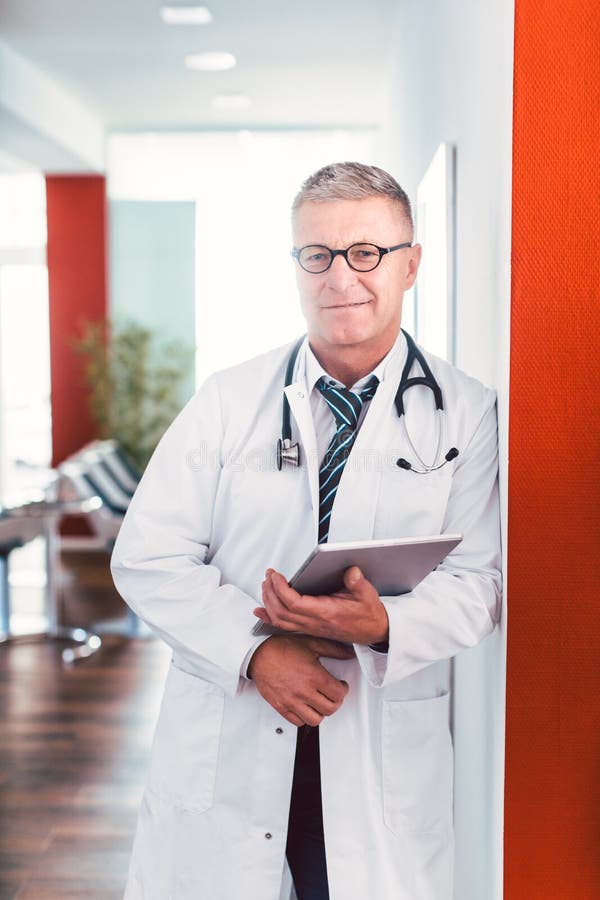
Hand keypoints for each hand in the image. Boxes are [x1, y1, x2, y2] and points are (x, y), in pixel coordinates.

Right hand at [247, 635, 353, 726]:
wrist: (258, 654)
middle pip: (330, 709)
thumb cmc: (281, 648)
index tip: (341, 686)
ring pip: (315, 720)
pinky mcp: (281, 707)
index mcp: (314, 675)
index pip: (338, 693)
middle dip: (335, 702)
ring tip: (320, 702)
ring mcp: (292, 701)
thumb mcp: (310, 643)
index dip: (343, 690)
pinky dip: (304, 717)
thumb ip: (333, 649)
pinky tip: (305, 706)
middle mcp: (304, 691)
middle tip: (333, 695)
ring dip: (321, 712)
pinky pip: (298, 722)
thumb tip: (348, 652)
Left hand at [254, 566, 388, 645]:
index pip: (295, 604)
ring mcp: (310, 627)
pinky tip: (259, 611)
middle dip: (270, 592)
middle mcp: (315, 622)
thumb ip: (357, 583)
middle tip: (269, 575)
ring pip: (280, 620)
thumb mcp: (367, 594)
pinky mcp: (309, 629)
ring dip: (269, 602)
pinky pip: (284, 626)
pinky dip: (269, 618)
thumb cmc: (368, 613)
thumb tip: (351, 572)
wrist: (373, 631)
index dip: (281, 589)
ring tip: (266, 585)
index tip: (275, 575)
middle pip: (282, 612)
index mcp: (326, 613)